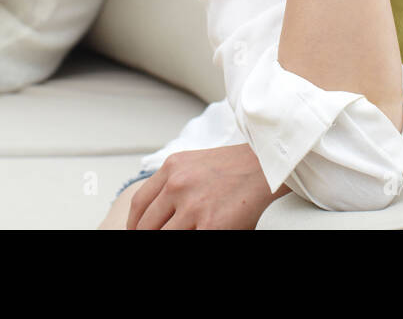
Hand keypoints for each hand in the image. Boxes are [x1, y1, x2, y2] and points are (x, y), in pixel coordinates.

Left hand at [126, 144, 286, 229]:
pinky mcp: (212, 226)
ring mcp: (194, 207)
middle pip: (147, 225)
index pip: (139, 205)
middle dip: (147, 236)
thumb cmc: (233, 167)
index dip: (134, 225)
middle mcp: (178, 185)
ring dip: (168, 237)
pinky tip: (198, 234)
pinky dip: (190, 239)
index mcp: (172, 168)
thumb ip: (172, 182)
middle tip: (152, 239)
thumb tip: (154, 212)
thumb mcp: (194, 163)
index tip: (137, 232)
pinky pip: (189, 239)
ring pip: (165, 236)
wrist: (267, 166)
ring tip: (184, 232)